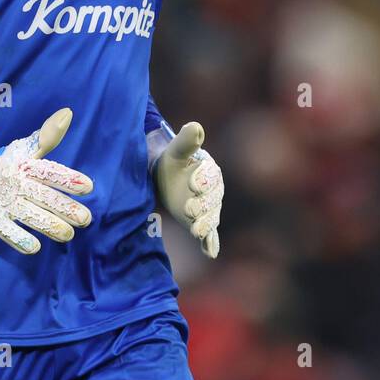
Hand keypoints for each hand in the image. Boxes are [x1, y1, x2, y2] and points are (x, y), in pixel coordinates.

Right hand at [0, 107, 93, 254]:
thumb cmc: (5, 162)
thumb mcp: (25, 148)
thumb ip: (48, 136)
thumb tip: (68, 113)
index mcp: (25, 164)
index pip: (49, 171)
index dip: (68, 179)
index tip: (88, 187)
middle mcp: (15, 182)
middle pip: (42, 196)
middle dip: (64, 208)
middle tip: (85, 219)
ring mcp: (3, 200)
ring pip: (28, 215)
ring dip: (48, 225)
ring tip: (69, 235)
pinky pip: (5, 230)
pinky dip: (18, 239)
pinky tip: (34, 248)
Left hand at [153, 122, 222, 258]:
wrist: (165, 179)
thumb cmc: (172, 161)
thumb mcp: (176, 150)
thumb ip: (187, 141)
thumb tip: (196, 127)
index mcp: (211, 171)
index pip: (211, 177)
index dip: (202, 180)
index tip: (191, 183)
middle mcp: (214, 191)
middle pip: (212, 201)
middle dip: (202, 206)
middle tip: (188, 209)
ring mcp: (209, 209)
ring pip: (210, 218)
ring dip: (204, 225)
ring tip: (195, 231)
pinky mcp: (202, 223)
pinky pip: (210, 234)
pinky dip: (211, 243)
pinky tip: (210, 252)